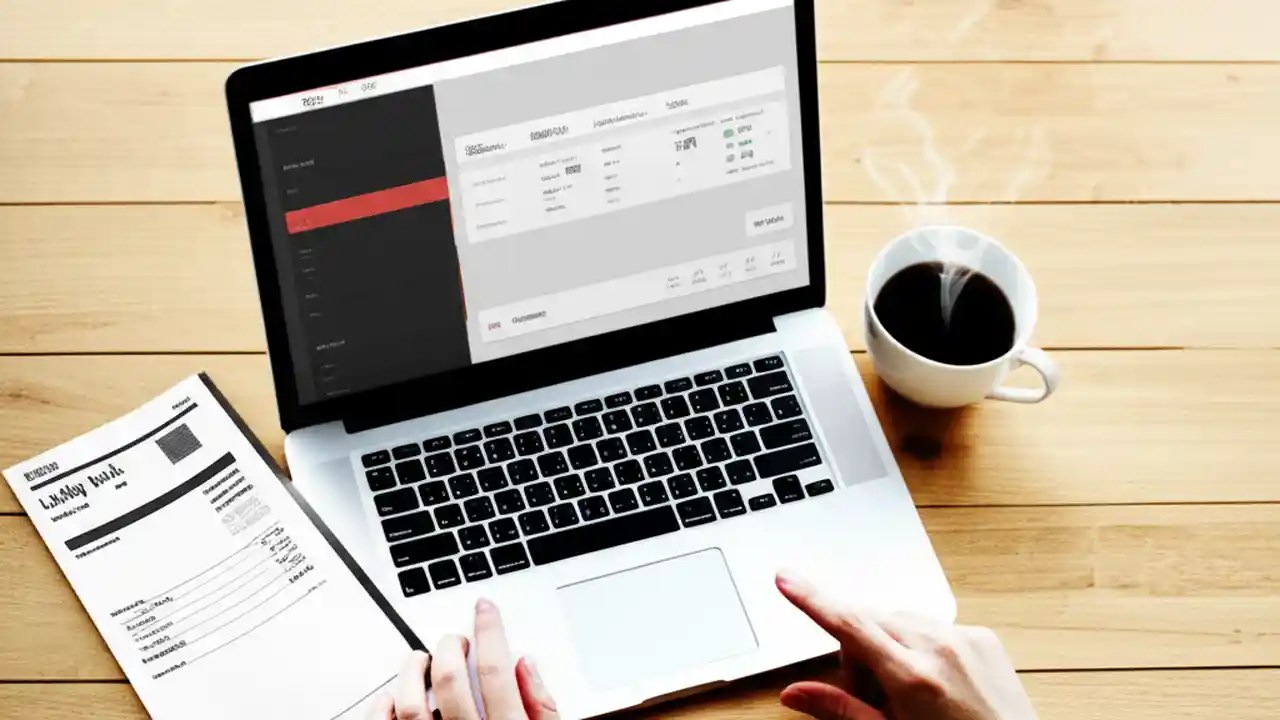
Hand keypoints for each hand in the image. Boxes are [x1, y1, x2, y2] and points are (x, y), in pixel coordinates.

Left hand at [367, 598, 559, 719]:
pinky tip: (389, 698)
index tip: (485, 609)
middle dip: (450, 646)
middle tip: (454, 639)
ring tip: (420, 660)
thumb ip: (542, 707)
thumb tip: (527, 666)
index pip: (495, 670)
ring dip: (412, 672)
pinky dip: (382, 708)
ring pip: (411, 705)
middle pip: (449, 680)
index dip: (490, 631)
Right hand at [776, 571, 1035, 719]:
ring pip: (900, 622)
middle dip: (857, 652)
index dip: (813, 600)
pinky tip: (934, 684)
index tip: (786, 579)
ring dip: (888, 648)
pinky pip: (934, 627)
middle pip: (870, 624)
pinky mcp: (984, 638)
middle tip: (872, 698)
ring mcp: (966, 640)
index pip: (849, 626)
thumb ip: (841, 711)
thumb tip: (794, 695)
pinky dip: (922, 647)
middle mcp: (941, 648)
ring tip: (906, 695)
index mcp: (914, 677)